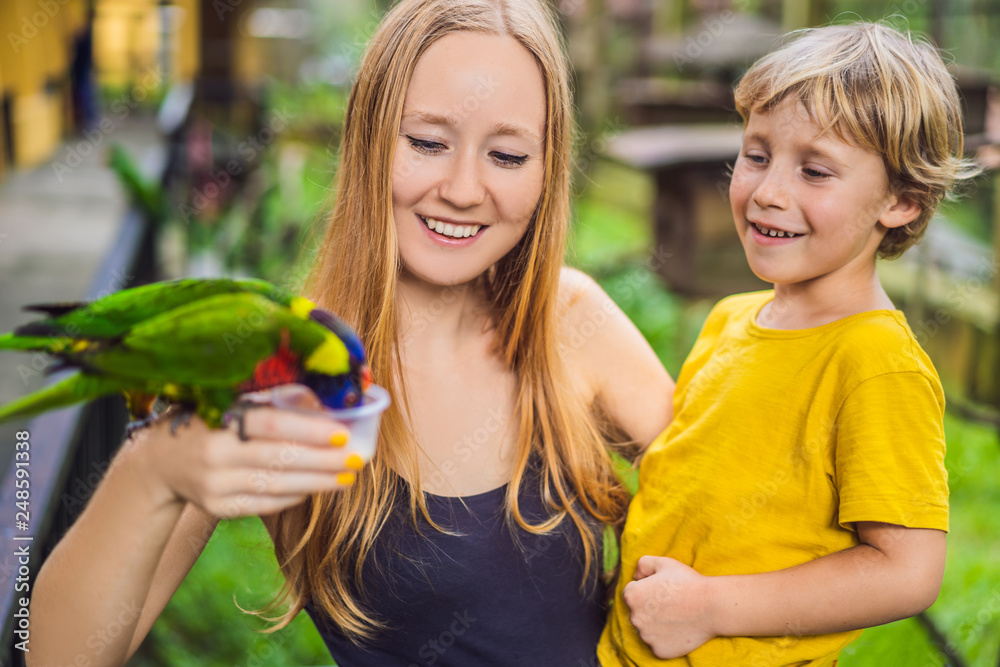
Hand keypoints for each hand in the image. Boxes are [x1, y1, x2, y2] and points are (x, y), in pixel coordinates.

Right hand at [129, 385, 361, 517]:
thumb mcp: (229, 402)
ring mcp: (214, 485)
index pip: (271, 425)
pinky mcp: (216, 507)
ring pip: (275, 485)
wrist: (160, 462)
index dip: (308, 429)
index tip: (342, 434)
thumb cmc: (208, 422)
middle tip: (355, 460)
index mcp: (219, 419)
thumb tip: (324, 402)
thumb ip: (270, 401)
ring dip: (316, 482)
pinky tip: (316, 488)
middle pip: (278, 459)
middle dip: (322, 461)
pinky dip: (293, 496)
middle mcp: (214, 454)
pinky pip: (264, 503)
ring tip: (345, 478)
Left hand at [622, 555, 716, 658]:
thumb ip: (643, 564)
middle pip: (639, 612)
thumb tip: (636, 576)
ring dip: (657, 624)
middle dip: (651, 607)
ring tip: (677, 615)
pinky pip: (658, 644)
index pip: (633, 592)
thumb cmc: (687, 582)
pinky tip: (679, 628)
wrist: (711, 606)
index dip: (649, 589)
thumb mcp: (663, 563)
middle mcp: (634, 617)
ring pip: (648, 629)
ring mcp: (646, 636)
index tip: (664, 590)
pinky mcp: (658, 650)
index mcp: (631, 595)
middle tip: (672, 603)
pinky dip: (666, 639)